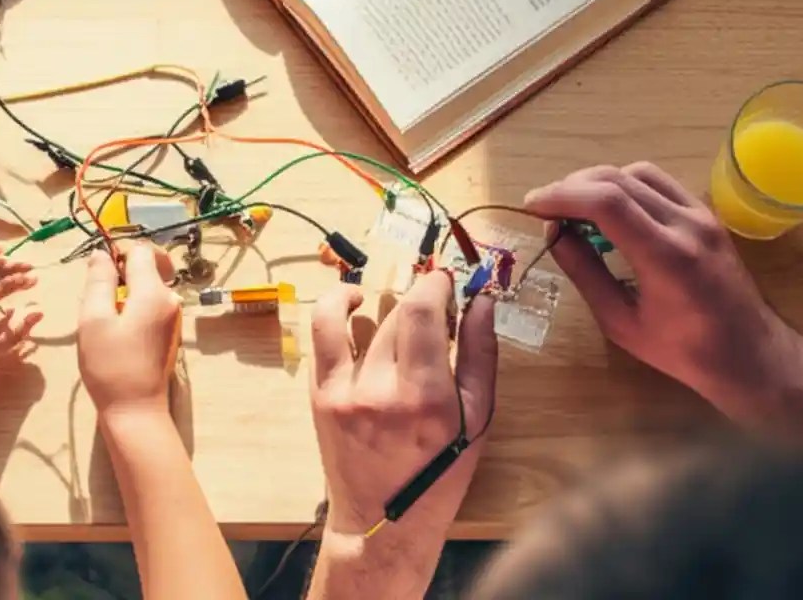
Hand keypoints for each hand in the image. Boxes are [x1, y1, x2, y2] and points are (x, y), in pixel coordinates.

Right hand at [78, 243, 179, 417]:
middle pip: (149, 266)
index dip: (117, 252)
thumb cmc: (110, 366)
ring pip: (149, 285)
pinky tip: (117, 328)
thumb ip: (99, 281)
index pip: (140, 250)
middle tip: (99, 294)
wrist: (136, 410)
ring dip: (127, 290)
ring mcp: (174, 316)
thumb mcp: (94, 320)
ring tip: (104, 315)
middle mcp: (171, 299)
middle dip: (122, 271)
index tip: (98, 271)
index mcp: (154, 292)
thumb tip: (101, 254)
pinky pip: (152, 304)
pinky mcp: (170, 331)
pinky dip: (134, 305)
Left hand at [310, 274, 497, 536]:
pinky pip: (321, 337)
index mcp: (427, 399)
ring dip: (374, 301)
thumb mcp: (476, 420)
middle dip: (418, 299)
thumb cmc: (439, 476)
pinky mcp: (320, 397)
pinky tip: (352, 308)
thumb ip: (480, 355)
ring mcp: (344, 393)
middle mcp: (381, 392)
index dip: (434, 284)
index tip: (444, 279)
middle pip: (396, 315)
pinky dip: (335, 312)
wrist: (383, 523)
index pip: (422, 313)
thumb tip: (482, 302)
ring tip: (385, 303)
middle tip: (433, 306)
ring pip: (358, 321)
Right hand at [524, 163, 785, 398]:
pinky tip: (609, 208)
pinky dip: (625, 185)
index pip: (605, 202)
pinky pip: (659, 182)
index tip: (531, 207)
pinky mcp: (707, 214)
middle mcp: (687, 224)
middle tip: (544, 208)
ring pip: (638, 172)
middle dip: (572, 186)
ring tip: (573, 207)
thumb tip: (554, 235)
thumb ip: (586, 274)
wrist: (750, 354)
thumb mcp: (621, 322)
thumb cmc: (683, 351)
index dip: (561, 196)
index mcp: (666, 256)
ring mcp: (701, 214)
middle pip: (618, 179)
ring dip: (598, 181)